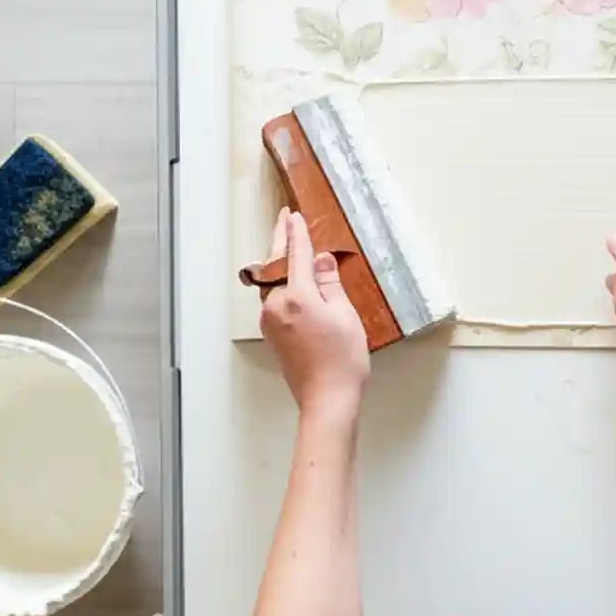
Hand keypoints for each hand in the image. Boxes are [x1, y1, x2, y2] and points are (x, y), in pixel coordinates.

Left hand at [260, 208, 369, 412]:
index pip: (296, 255)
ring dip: (279, 262)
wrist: (327, 400)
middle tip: (284, 220)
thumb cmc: (342, 360)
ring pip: (272, 282)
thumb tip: (320, 261)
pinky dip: (281, 283)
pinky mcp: (273, 335)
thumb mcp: (344, 314)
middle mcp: (275, 306)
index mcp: (295, 297)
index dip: (297, 233)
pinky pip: (273, 299)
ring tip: (288, 245)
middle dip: (281, 241)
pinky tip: (291, 280)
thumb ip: (329, 283)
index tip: (294, 216)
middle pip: (275, 266)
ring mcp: (270, 322)